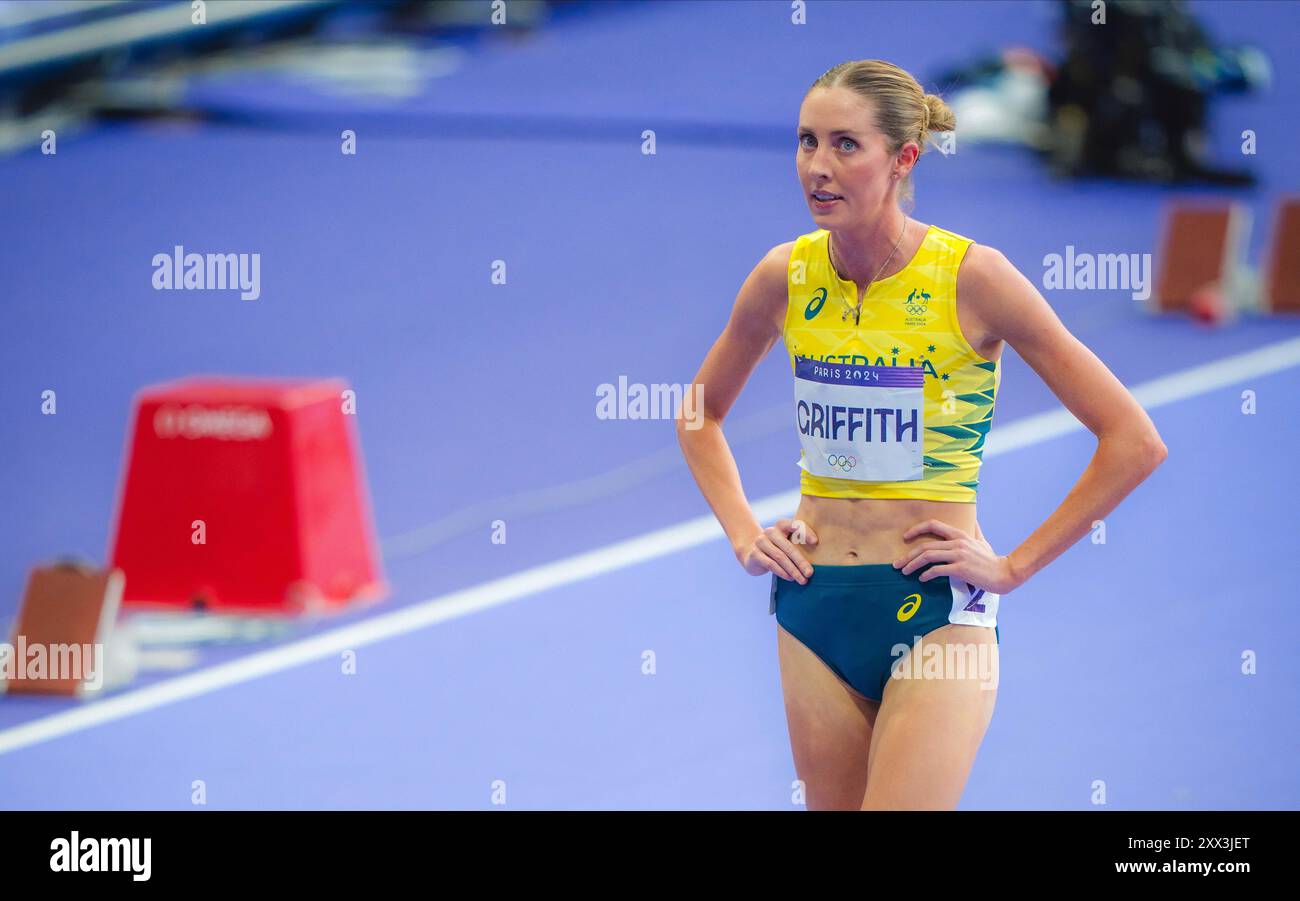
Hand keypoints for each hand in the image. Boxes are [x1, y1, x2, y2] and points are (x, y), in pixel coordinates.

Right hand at [737, 518, 817, 583]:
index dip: (805, 531)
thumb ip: (798, 544)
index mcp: (781, 526)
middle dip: (801, 561)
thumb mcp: (786, 543)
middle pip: (788, 547)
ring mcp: (760, 542)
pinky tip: (790, 578)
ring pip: (780, 557)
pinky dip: (782, 572)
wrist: (750, 553)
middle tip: (810, 573)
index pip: (794, 525)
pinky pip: (771, 564)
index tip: (815, 542)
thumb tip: (818, 559)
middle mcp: (770, 532)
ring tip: (802, 580)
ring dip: (793, 570)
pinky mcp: (754, 554)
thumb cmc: (776, 549)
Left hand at [892, 519, 1021, 593]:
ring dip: (912, 565)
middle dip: (908, 555)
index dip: (916, 529)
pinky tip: (922, 579)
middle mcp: (957, 542)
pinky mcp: (961, 569)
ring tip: (905, 572)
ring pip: (928, 556)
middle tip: (897, 564)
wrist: (1004, 573)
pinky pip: (937, 570)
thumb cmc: (991, 559)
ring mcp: (959, 555)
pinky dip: (926, 574)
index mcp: (960, 534)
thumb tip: (973, 520)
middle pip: (925, 545)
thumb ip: (975, 530)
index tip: (905, 537)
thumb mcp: (982, 541)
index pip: (933, 525)